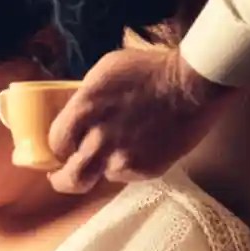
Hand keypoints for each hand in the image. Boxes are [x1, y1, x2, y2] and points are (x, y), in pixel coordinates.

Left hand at [47, 48, 234, 193]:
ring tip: (119, 149)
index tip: (61, 149)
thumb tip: (73, 113)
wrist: (193, 85)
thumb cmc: (149, 70)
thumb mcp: (104, 73)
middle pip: (71, 179)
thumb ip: (84, 99)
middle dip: (64, 180)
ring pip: (101, 177)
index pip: (55, 142)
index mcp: (83, 111)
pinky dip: (129, 165)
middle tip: (65, 176)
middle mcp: (99, 140)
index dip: (57, 148)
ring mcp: (123, 159)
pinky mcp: (145, 170)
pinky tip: (141, 146)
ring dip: (103, 167)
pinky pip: (127, 175)